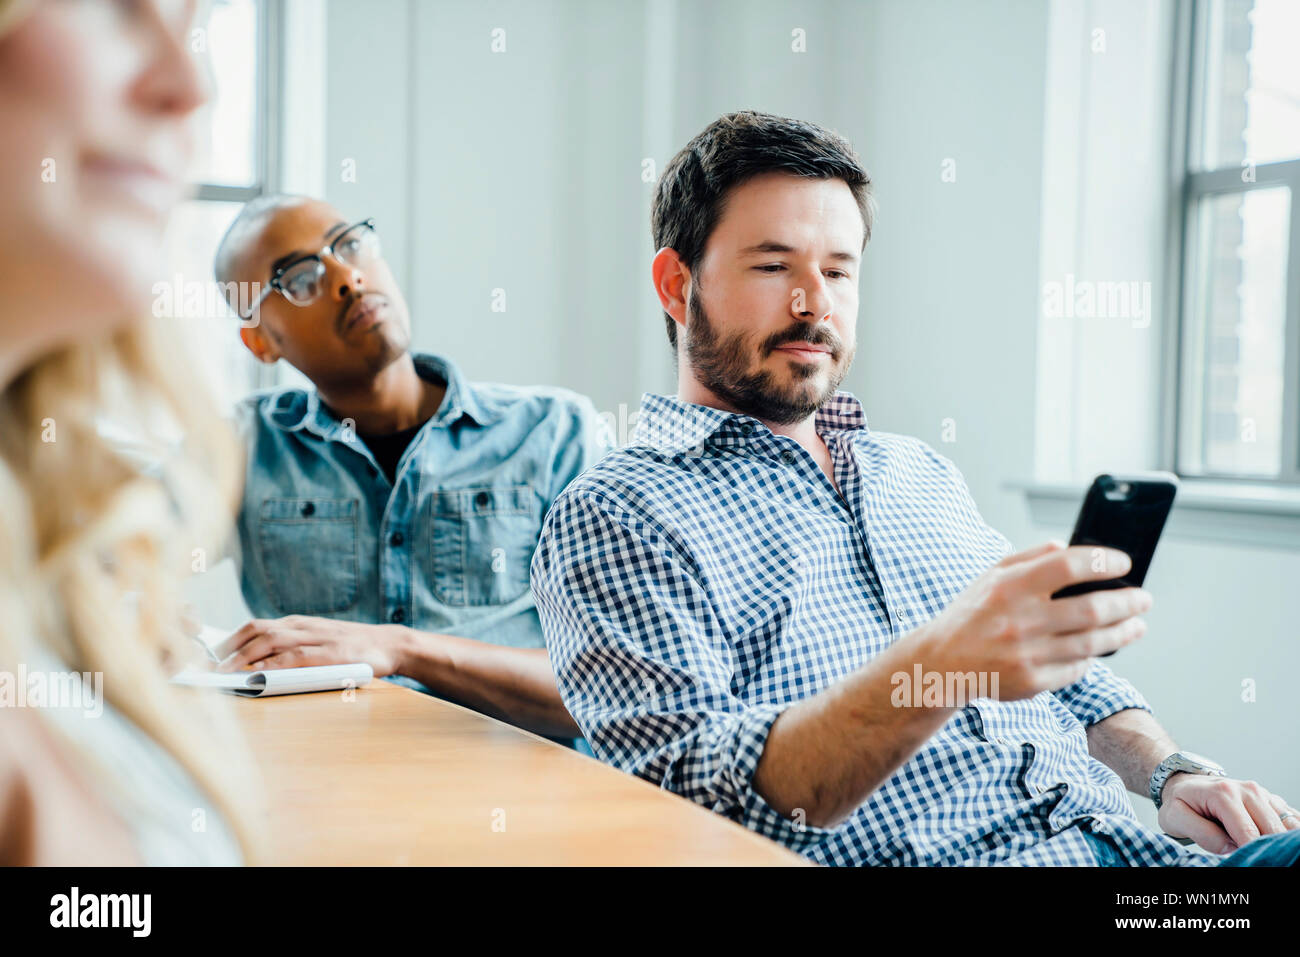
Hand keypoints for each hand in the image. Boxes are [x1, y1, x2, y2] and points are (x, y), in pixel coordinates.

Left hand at [214, 615, 405, 676]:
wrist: (389, 644)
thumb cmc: (352, 647)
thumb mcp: (318, 640)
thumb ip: (292, 647)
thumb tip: (255, 666)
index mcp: (297, 623)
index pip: (254, 626)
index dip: (228, 640)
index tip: (207, 656)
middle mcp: (302, 626)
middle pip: (255, 630)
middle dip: (227, 648)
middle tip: (207, 667)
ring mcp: (315, 638)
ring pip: (269, 641)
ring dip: (242, 657)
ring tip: (222, 673)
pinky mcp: (328, 653)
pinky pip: (293, 658)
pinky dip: (271, 666)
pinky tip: (256, 675)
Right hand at [914, 540, 1150, 700]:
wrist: (942, 663)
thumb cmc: (972, 614)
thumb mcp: (991, 576)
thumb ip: (1031, 559)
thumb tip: (1069, 548)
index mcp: (1010, 586)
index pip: (1068, 566)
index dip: (1103, 563)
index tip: (1123, 564)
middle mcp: (1020, 620)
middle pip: (1091, 609)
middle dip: (1126, 603)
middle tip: (1143, 599)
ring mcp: (1027, 654)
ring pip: (1092, 643)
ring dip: (1122, 632)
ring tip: (1136, 625)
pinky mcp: (1031, 682)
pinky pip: (1076, 669)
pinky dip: (1090, 657)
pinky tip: (1097, 649)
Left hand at [1159, 775, 1299, 853]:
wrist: (1185, 783)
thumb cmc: (1181, 803)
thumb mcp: (1176, 818)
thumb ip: (1202, 834)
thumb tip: (1230, 849)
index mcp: (1224, 794)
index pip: (1249, 834)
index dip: (1251, 853)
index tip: (1249, 863)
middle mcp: (1249, 790)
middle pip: (1272, 831)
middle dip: (1267, 849)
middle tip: (1255, 859)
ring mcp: (1263, 794)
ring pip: (1287, 825)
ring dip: (1278, 842)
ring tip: (1264, 851)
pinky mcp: (1272, 800)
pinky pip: (1292, 819)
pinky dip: (1289, 833)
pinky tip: (1276, 842)